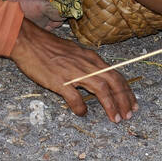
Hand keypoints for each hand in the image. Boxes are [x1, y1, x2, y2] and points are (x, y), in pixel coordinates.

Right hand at [7, 20, 136, 122]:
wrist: (29, 42)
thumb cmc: (49, 47)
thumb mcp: (75, 52)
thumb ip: (87, 64)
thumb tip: (96, 76)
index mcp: (91, 58)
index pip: (116, 74)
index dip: (126, 90)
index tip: (131, 103)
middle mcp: (87, 64)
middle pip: (114, 82)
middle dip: (124, 100)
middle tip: (129, 114)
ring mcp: (74, 72)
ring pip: (101, 89)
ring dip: (111, 105)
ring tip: (115, 118)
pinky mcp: (60, 81)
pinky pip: (74, 98)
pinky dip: (81, 107)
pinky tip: (82, 113)